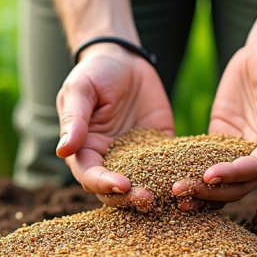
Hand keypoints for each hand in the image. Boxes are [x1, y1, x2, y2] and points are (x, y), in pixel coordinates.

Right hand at [56, 43, 173, 209]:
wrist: (124, 58)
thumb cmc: (95, 72)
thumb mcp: (81, 89)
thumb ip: (74, 119)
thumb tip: (63, 150)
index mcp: (85, 150)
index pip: (90, 176)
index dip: (103, 184)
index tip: (122, 185)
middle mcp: (109, 159)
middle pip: (116, 191)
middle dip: (131, 198)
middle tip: (149, 198)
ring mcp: (136, 157)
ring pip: (145, 184)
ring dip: (157, 193)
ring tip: (171, 194)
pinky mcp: (160, 148)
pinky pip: (171, 166)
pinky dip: (180, 175)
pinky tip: (193, 178)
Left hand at [173, 33, 256, 208]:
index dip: (236, 173)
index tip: (210, 175)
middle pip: (241, 183)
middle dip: (212, 190)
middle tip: (181, 191)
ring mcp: (242, 147)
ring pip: (224, 181)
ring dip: (201, 191)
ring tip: (175, 195)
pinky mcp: (223, 139)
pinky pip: (208, 162)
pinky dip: (194, 174)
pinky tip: (171, 179)